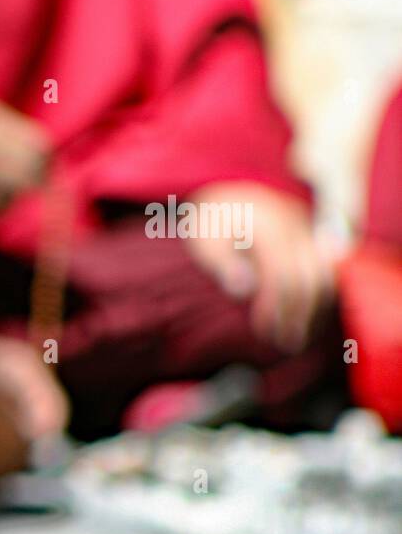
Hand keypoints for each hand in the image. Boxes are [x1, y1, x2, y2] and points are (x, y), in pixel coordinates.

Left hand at [183, 182, 331, 352]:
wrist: (225, 191)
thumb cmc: (211, 221)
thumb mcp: (204, 239)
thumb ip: (223, 263)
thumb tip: (245, 289)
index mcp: (267, 227)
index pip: (282, 274)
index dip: (276, 307)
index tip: (264, 330)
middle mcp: (295, 226)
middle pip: (311, 277)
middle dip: (299, 314)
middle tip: (285, 342)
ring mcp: (309, 230)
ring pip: (328, 274)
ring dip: (316, 308)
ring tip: (298, 336)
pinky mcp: (314, 236)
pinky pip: (329, 268)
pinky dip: (322, 295)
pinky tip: (310, 318)